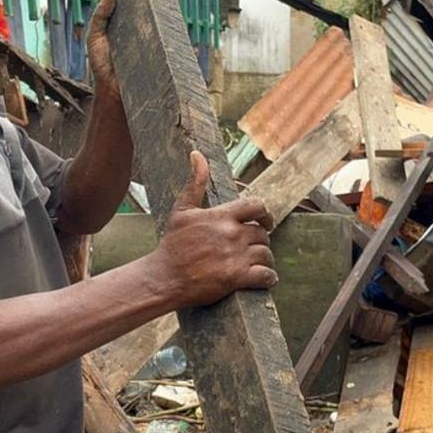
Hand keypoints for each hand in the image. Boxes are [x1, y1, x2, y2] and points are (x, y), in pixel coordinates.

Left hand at [86, 0, 180, 95]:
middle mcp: (143, 24)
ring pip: (167, 10)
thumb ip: (100, 16)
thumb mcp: (95, 37)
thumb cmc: (103, 66)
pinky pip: (173, 30)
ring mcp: (155, 35)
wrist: (114, 92)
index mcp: (127, 19)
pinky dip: (177, 17)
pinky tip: (177, 5)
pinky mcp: (164, 48)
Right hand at [148, 151, 276, 308]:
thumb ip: (194, 183)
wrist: (164, 278)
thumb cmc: (172, 244)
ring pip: (266, 254)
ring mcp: (235, 256)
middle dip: (260, 241)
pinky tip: (264, 279)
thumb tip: (197, 154)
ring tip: (258, 265)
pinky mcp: (237, 278)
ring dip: (265, 260)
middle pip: (262, 234)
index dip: (265, 215)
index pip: (257, 206)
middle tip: (254, 248)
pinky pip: (266, 275)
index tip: (265, 223)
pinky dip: (269, 278)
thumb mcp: (181, 210)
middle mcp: (231, 233)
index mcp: (221, 216)